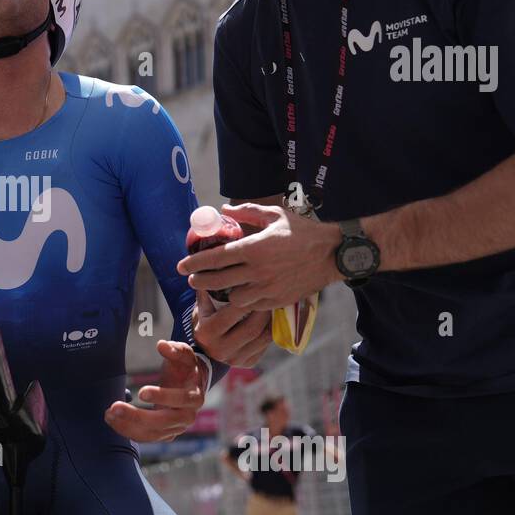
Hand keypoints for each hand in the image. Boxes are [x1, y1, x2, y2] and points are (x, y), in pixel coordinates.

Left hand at [105, 339, 205, 442]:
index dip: (162, 396)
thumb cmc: (185, 368)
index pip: (180, 399)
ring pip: (152, 433)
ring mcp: (176, 428)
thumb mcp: (184, 355)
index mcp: (194, 397)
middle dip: (137, 416)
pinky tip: (113, 421)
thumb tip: (162, 345)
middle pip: (163, 422)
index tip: (141, 391)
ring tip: (109, 414)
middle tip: (115, 407)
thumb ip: (175, 349)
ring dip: (128, 426)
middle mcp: (187, 417)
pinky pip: (146, 437)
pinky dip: (128, 431)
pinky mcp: (165, 434)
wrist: (191, 385)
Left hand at [177, 203, 342, 310]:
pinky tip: (242, 293)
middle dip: (200, 281)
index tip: (180, 266)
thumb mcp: (275, 215)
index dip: (195, 263)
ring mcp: (268, 288)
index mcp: (254, 248)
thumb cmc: (304, 232)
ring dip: (225, 292)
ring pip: (234, 298)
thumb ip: (247, 211)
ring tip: (220, 286)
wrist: (333, 254)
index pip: (216, 258)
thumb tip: (224, 209)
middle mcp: (258, 271)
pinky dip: (245, 300)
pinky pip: (253, 306)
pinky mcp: (278, 300)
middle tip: (192, 279)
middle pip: (218, 281)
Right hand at [190, 288, 272, 367]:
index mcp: (207, 332)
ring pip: (263, 338)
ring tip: (276, 305)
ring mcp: (235, 359)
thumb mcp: (202, 307)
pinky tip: (272, 319)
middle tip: (272, 295)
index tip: (255, 285)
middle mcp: (220, 349)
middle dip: (264, 310)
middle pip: (252, 328)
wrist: (205, 351)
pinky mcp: (247, 363)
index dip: (246, 299)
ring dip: (271, 320)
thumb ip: (207, 291)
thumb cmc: (205, 321)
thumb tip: (213, 267)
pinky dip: (271, 331)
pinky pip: (265, 346)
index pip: (231, 313)